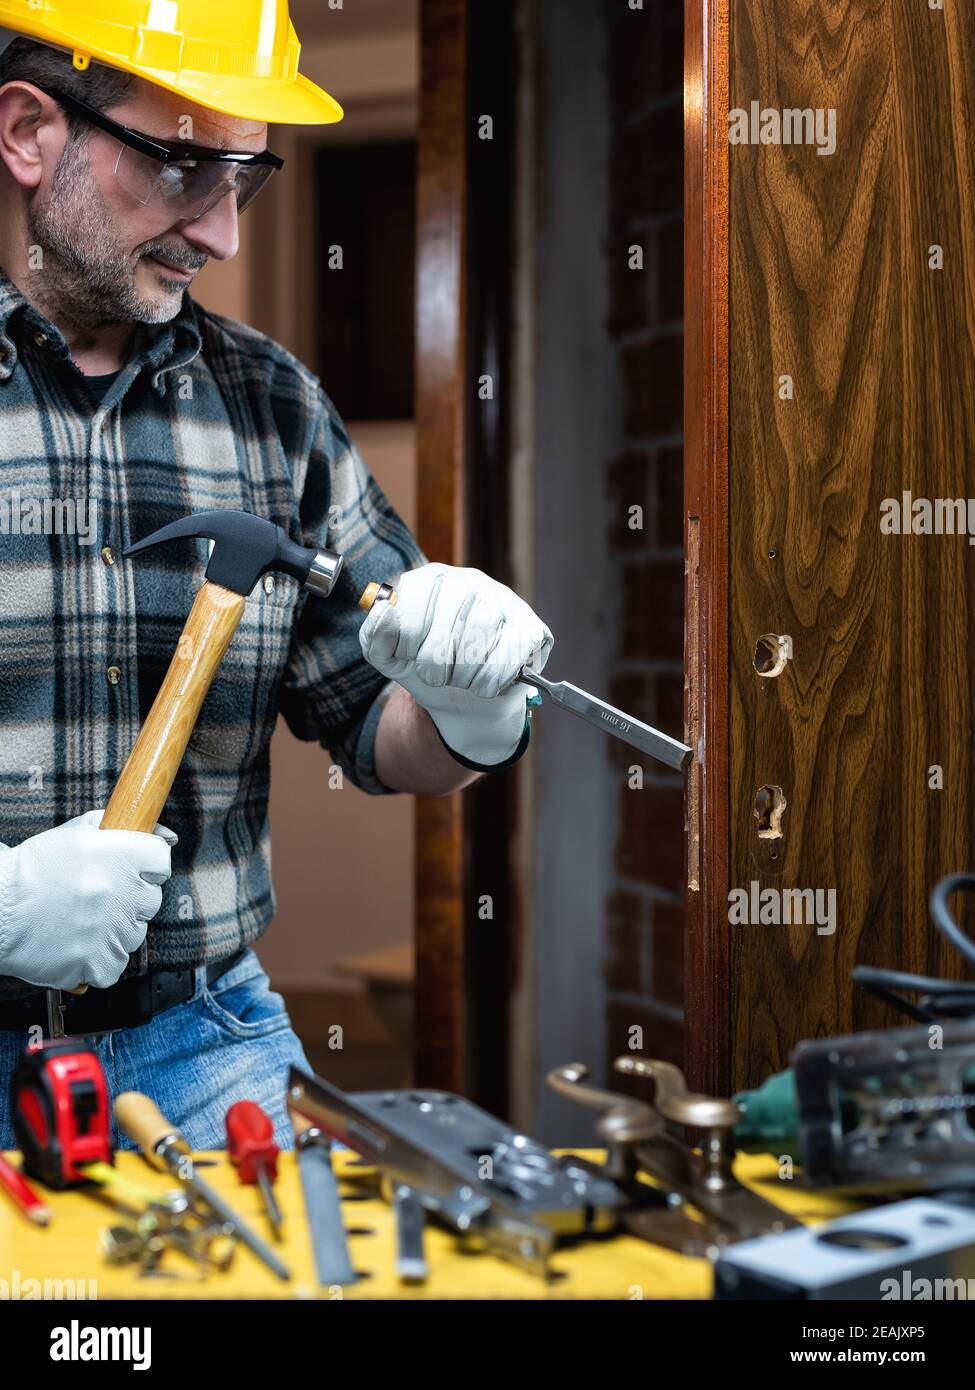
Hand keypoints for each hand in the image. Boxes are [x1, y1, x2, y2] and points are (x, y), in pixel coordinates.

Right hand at [0, 811, 176, 990]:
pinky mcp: (97, 962)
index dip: (145, 866)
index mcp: (119, 854)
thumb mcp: (76, 833)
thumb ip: (120, 827)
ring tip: (82, 921)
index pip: (161, 861)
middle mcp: (120, 892)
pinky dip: (102, 959)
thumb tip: (166, 836)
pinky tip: (80, 944)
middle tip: (98, 897)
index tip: (131, 871)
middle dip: (129, 898)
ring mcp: (110, 930)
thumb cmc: (33, 870)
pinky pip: (117, 964)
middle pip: (151, 899)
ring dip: (116, 929)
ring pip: (135, 934)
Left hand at [360, 563, 553, 765]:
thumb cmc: (426, 668)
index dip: (409, 641)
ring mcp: (503, 600)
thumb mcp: (390, 657)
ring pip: (480, 640)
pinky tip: (485, 682)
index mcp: (430, 579)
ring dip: (463, 676)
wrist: (467, 698)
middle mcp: (468, 581)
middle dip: (435, 666)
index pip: (414, 603)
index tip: (410, 656)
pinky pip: (510, 654)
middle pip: (448, 627)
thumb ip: (375, 636)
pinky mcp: (529, 624)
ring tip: (458, 680)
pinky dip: (492, 680)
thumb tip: (384, 613)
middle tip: (435, 676)